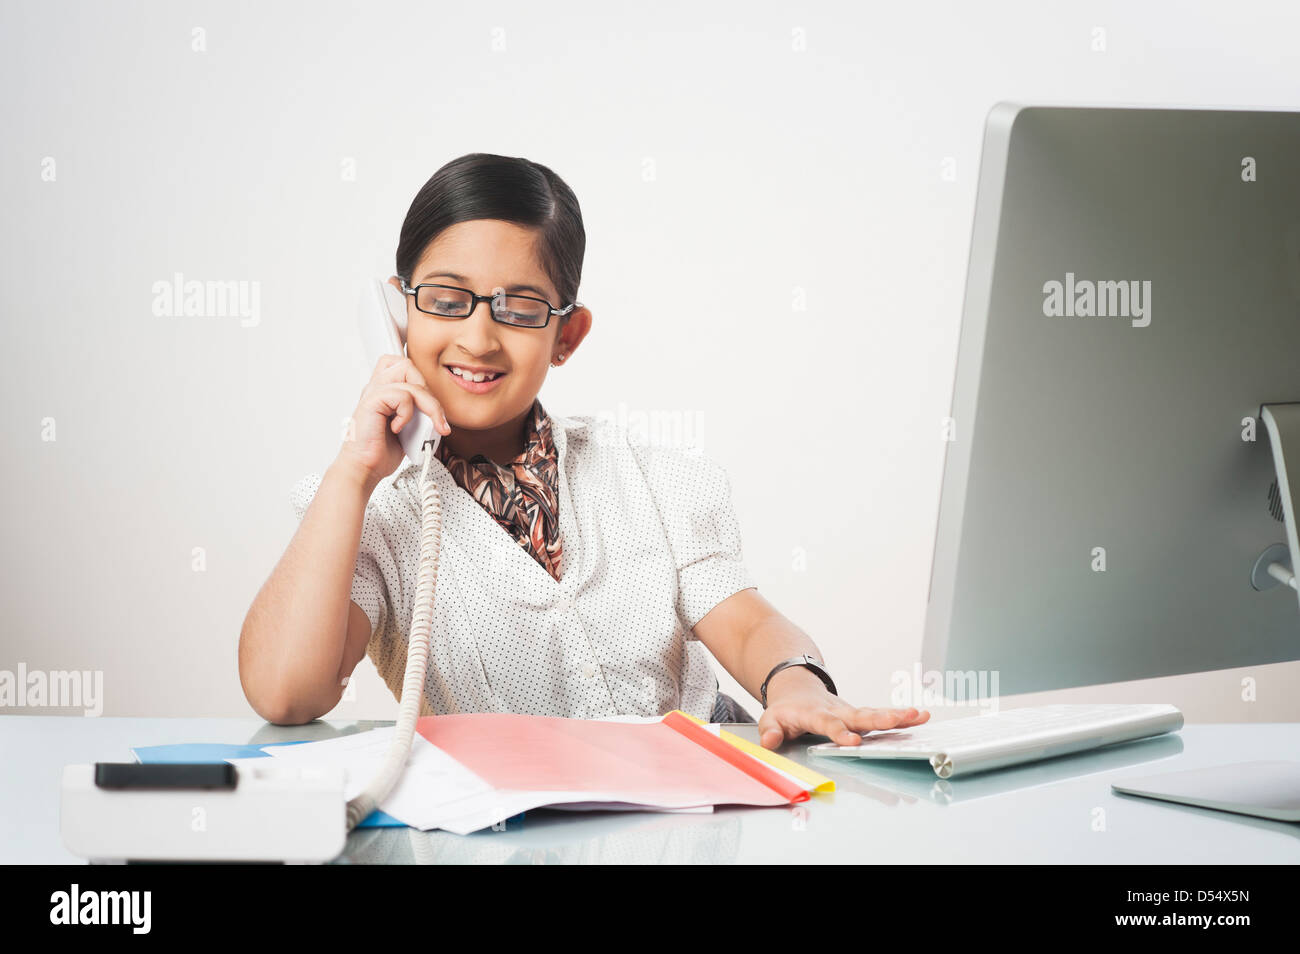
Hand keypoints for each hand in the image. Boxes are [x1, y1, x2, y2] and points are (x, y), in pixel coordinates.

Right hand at [337, 355, 450, 489]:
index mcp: (383, 391)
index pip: (398, 363)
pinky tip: (398, 428)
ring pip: (409, 374)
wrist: (364, 468)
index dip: (417, 376)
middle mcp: (376, 388)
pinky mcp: (371, 402)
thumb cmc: (380, 452)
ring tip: (427, 426)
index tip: (428, 403)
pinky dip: (407, 413)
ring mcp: (372, 393)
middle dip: (428, 392)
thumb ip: (419, 413)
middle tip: (435, 418)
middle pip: (408, 365)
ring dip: (427, 403)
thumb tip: (437, 412)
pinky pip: (402, 395)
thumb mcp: (408, 428)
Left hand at [756, 669, 929, 749]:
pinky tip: (921, 717)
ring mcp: (851, 712)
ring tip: (919, 716)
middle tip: (898, 720)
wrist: (796, 689)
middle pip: (860, 715)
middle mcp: (838, 711)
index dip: (840, 733)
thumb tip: (770, 742)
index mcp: (816, 714)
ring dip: (897, 716)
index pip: (829, 724)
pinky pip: (881, 717)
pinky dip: (901, 718)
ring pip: (875, 713)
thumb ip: (771, 731)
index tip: (852, 742)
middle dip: (879, 718)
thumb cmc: (786, 710)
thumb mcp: (771, 719)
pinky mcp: (860, 716)